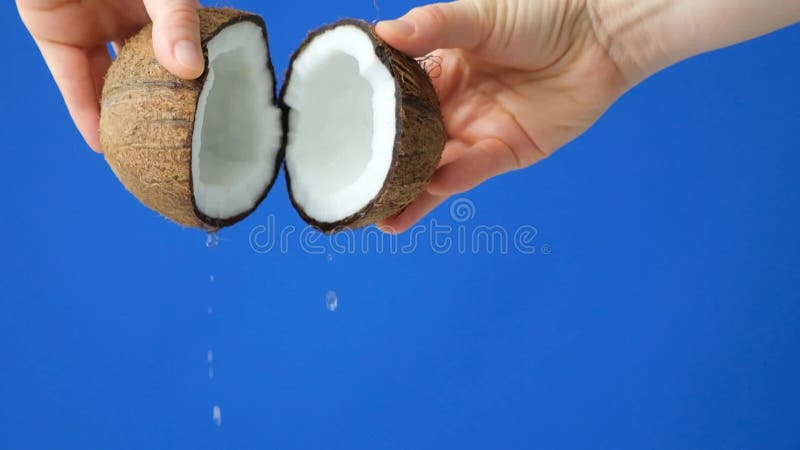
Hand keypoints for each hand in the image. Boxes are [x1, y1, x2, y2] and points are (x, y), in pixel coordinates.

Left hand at [16, 0, 205, 151]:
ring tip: (138, 155)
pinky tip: (101, 140)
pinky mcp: (56, 32)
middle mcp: (130, 16)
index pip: (185, 48)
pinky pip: (71, 77)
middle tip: (177, 144)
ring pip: (108, 79)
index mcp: (162, 5)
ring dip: (120, 115)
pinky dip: (83, 109)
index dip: (198, 80)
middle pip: (146, 69)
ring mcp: (93, 24)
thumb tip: (190, 70)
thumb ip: (177, 22)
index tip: (213, 112)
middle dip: (159, 105)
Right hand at [375, 0, 799, 232]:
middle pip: (411, 145)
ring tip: (382, 214)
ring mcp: (479, 131)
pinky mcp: (509, 150)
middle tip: (353, 193)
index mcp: (438, 74)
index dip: (369, 122)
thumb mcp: (478, 15)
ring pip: (437, 167)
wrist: (598, 32)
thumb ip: (434, 26)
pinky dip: (455, 177)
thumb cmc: (539, 15)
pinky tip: (432, 187)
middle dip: (385, 170)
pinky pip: (475, 168)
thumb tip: (382, 33)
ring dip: (413, 191)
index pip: (394, 103)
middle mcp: (453, 108)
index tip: (336, 141)